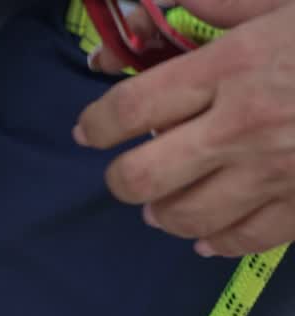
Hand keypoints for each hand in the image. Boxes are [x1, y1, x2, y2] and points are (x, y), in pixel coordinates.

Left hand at [75, 0, 294, 257]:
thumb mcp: (285, 2)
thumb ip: (218, 4)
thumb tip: (155, 11)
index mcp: (232, 68)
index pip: (132, 107)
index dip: (97, 123)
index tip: (90, 131)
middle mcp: (242, 127)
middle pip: (143, 177)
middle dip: (122, 179)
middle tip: (124, 173)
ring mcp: (275, 173)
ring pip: (184, 217)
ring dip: (163, 213)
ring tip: (160, 203)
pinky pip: (242, 240)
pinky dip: (216, 242)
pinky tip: (206, 237)